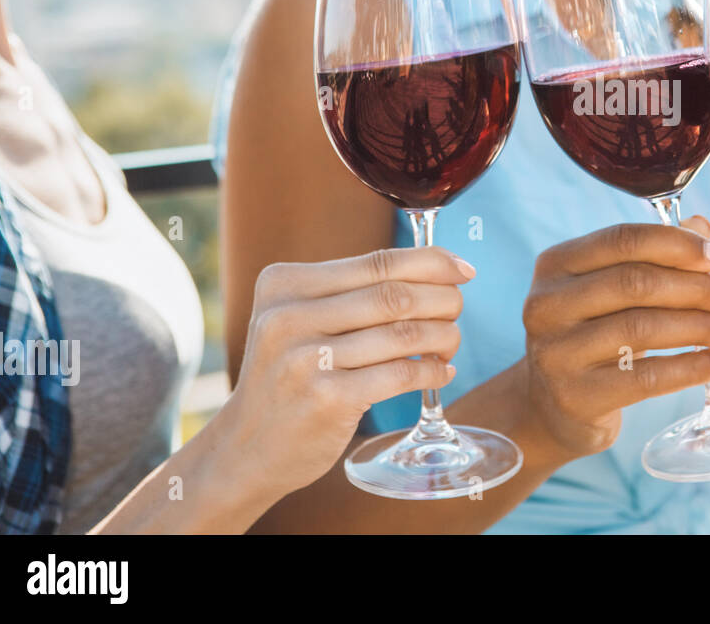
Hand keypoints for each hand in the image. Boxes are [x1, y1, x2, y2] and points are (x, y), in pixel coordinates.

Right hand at [216, 247, 470, 500]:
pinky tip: (440, 372)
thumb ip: (350, 292)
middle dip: (443, 300)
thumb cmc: (290, 375)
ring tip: (449, 344)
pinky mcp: (327, 399)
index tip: (463, 269)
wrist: (246, 447)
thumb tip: (437, 270)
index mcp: (285, 283)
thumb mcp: (300, 320)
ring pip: (404, 334)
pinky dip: (430, 371)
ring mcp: (306, 359)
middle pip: (395, 295)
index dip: (432, 262)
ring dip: (443, 336)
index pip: (377, 261)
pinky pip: (400, 375)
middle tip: (456, 312)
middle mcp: (289, 316)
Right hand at [522, 216, 709, 458]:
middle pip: (634, 283)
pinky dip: (692, 366)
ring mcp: (556, 352)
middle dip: (695, 288)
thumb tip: (702, 226)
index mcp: (556, 264)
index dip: (677, 244)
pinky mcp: (577, 396)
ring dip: (700, 326)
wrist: (553, 404)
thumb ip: (653, 255)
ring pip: (641, 329)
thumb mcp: (612, 290)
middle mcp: (547, 304)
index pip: (622, 240)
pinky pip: (646, 378)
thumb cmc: (592, 334)